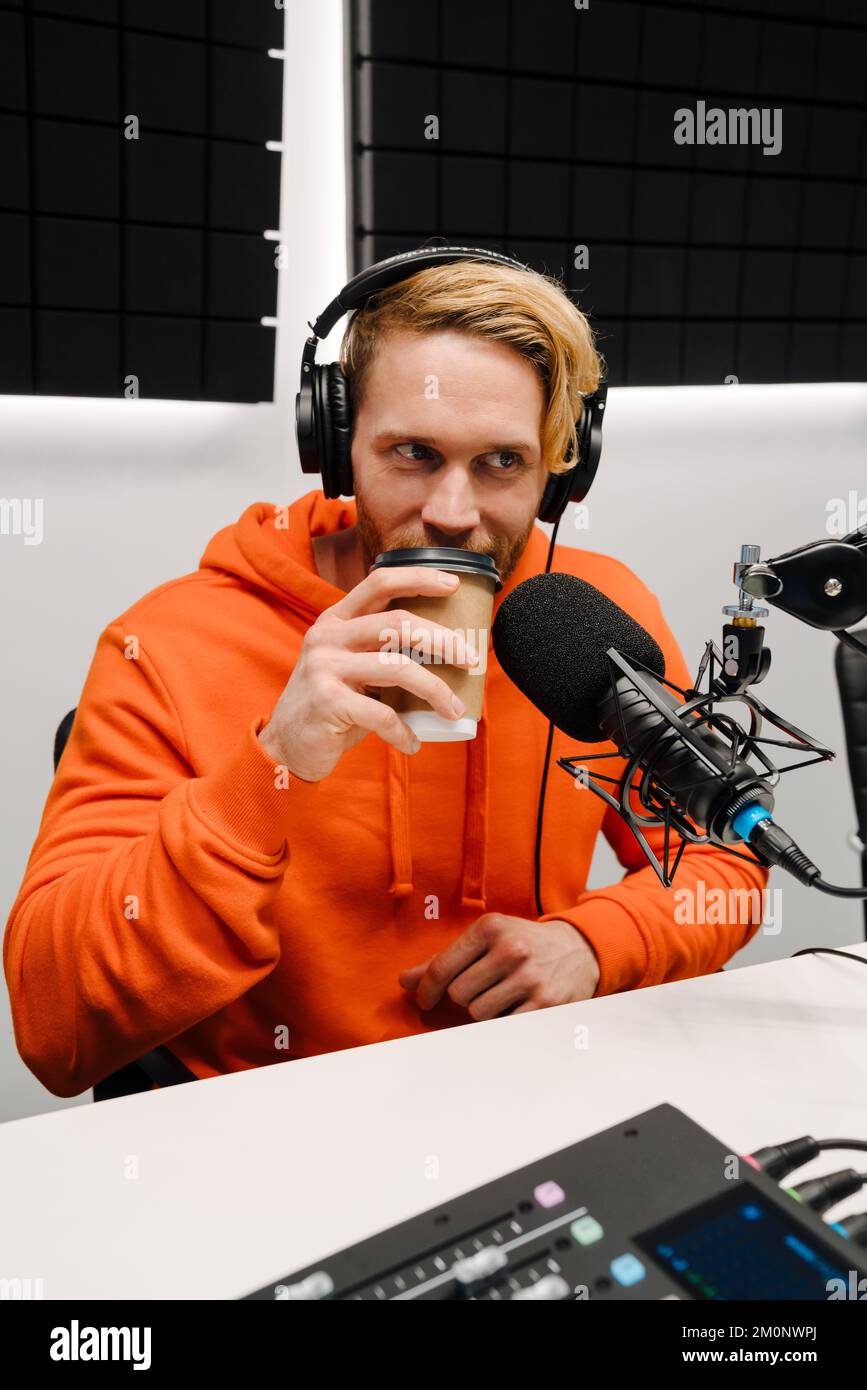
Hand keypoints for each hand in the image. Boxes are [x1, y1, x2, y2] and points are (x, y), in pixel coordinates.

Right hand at [257, 565, 478, 781]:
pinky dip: (404, 732)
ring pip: (398, 668)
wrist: (286, 745)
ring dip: (435, 690)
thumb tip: (444, 647)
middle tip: (470, 659)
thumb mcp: (350, 666)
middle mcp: (327, 637)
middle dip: (443, 640)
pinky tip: (412, 743)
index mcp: (336, 620)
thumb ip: (381, 650)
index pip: (380, 582)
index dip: (419, 578)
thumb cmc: (332, 704)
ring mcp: (325, 667)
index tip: (453, 585)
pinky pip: (383, 715)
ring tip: (454, 710)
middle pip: (398, 623)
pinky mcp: (328, 702)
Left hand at [398, 913, 600, 1018]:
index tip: (424, 1001)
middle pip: (458, 994)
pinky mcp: (544, 1004)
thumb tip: (404, 981)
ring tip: (502, 995)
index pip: (442, 967)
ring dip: (484, 1011)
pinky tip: (514, 1007)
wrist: (578, 950)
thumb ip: (444, 959)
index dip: (426, 990)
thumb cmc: (521, 944)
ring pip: (478, 1013)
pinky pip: (503, 1026)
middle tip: (482, 988)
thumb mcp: (486, 940)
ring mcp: (529, 977)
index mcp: (490, 928)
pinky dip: (503, 1022)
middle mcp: (510, 949)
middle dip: (464, 997)